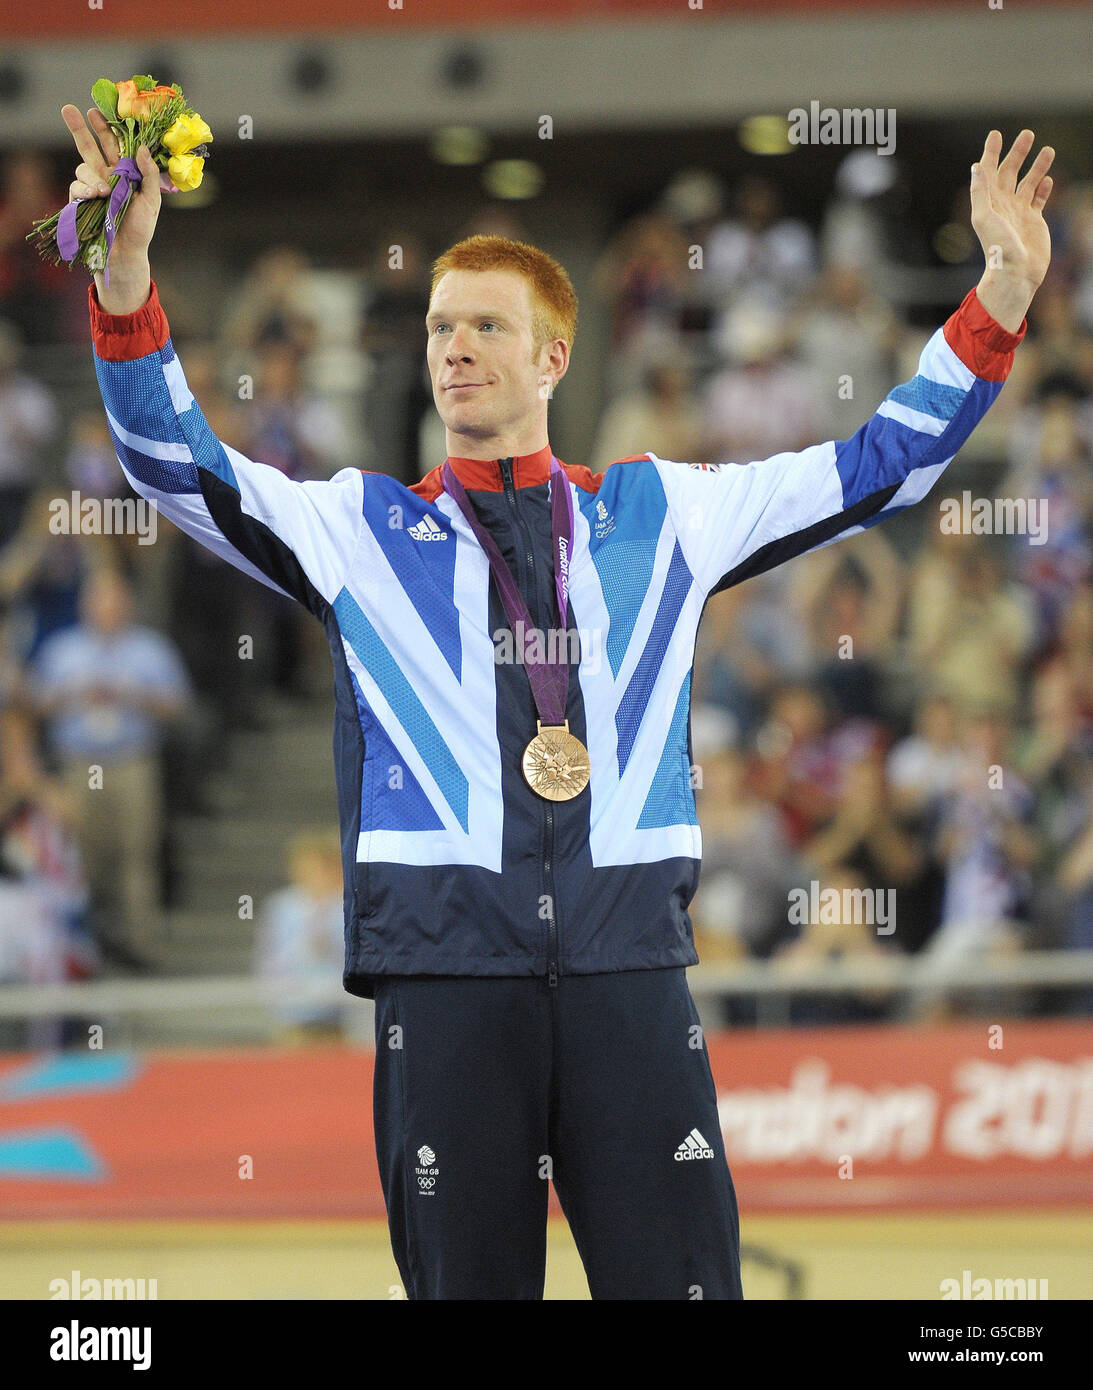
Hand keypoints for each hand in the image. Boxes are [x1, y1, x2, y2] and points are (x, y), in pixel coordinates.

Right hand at [61, 103, 165, 313]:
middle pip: (89, 145)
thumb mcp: (152, 201)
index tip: (98, 109)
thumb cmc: (141, 229)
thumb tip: (141, 147)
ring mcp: (92, 187)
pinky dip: (84, 190)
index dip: (106, 126)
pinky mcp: (80, 201)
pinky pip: (76, 187)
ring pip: (83, 167)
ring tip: (103, 192)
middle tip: (69, 109)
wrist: (124, 254)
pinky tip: (94, 197)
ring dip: (91, 176)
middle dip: (78, 127)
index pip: (114, 143)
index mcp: (125, 172)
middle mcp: (106, 176)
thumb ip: (148, 174)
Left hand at [971, 129, 1054, 332]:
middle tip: (1027, 134)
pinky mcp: (1033, 222)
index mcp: (990, 202)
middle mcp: (1003, 205)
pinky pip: (1038, 200)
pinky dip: (1043, 188)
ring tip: (1047, 150)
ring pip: (1028, 183)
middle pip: (1010, 172)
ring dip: (1036, 166)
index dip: (991, 152)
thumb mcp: (984, 218)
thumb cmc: (998, 248)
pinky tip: (1048, 179)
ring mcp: (1019, 212)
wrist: (1015, 273)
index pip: (989, 171)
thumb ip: (980, 192)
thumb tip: (977, 166)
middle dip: (1018, 153)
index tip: (995, 134)